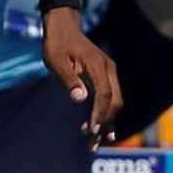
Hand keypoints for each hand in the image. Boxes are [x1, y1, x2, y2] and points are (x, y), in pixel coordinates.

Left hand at [39, 7, 122, 144]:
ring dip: (107, 122)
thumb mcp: (56, 61)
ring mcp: (109, 73)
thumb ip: (68, 80)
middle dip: (105, 123)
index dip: (99, 113)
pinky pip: (111, 98)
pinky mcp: (106, 77)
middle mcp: (109, 69)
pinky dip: (106, 114)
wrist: (63, 28)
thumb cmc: (57, 44)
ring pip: (115, 102)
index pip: (104, 94)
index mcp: (97, 65)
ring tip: (94, 142)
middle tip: (92, 143)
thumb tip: (79, 99)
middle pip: (115, 101)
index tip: (90, 130)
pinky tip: (100, 130)